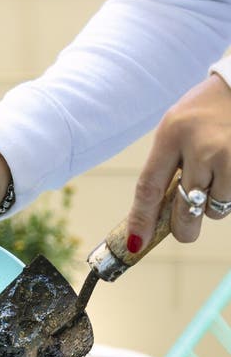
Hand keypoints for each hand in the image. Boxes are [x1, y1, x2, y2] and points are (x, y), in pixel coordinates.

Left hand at [126, 74, 230, 253]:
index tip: (135, 244)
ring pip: (213, 210)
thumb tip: (154, 218)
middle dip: (183, 228)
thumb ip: (165, 168)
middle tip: (184, 231)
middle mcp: (200, 147)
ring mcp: (228, 156)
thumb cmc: (204, 112)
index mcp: (172, 134)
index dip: (141, 221)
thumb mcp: (176, 129)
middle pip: (184, 211)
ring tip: (217, 175)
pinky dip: (228, 196)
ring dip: (212, 205)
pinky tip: (228, 171)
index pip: (149, 188)